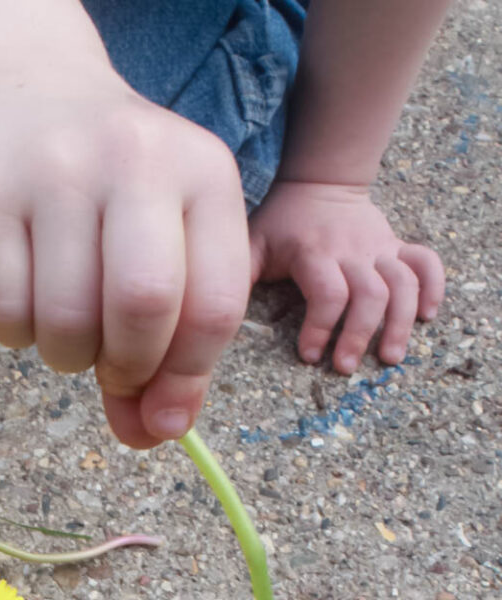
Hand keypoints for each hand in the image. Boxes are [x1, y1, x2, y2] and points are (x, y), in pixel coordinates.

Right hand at [0, 72, 251, 447]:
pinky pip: (4, 310)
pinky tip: (22, 297)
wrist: (29, 93)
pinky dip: (13, 333)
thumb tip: (154, 433)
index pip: (215, 306)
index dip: (185, 378)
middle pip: (142, 308)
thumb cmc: (113, 194)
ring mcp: (56, 170)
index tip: (159, 406)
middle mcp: (135, 159)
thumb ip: (173, 345)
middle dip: (126, 367)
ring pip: (66, 321)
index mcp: (204, 174)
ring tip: (65, 325)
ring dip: (65, 356)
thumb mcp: (168, 244)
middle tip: (109, 367)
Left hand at [249, 179, 445, 371]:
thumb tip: (213, 318)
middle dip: (360, 334)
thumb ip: (239, 275)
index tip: (310, 355)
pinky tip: (429, 317)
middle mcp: (353, 250)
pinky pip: (426, 263)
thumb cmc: (282, 224)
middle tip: (346, 367)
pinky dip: (433, 288)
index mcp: (316, 252)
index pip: (328, 292)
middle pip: (370, 294)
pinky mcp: (397, 248)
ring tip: (391, 358)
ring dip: (400, 322)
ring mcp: (380, 248)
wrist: (320, 183)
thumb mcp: (254, 241)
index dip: (322, 326)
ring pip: (403, 284)